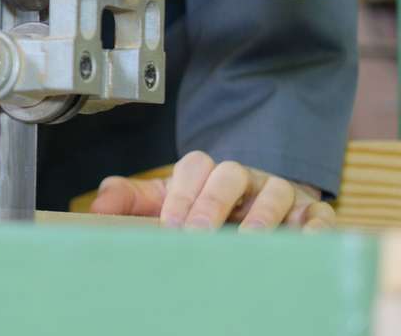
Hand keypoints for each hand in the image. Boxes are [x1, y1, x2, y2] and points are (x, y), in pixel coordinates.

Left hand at [91, 150, 334, 229]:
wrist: (261, 213)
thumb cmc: (207, 211)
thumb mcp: (168, 203)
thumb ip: (130, 202)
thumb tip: (95, 208)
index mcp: (208, 173)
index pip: (194, 167)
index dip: (182, 193)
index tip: (170, 226)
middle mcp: (245, 178)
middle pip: (230, 175)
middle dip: (213, 204)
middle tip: (200, 235)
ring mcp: (281, 194)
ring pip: (275, 192)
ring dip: (261, 217)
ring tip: (249, 243)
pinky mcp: (312, 214)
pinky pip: (318, 217)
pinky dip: (313, 230)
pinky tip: (302, 245)